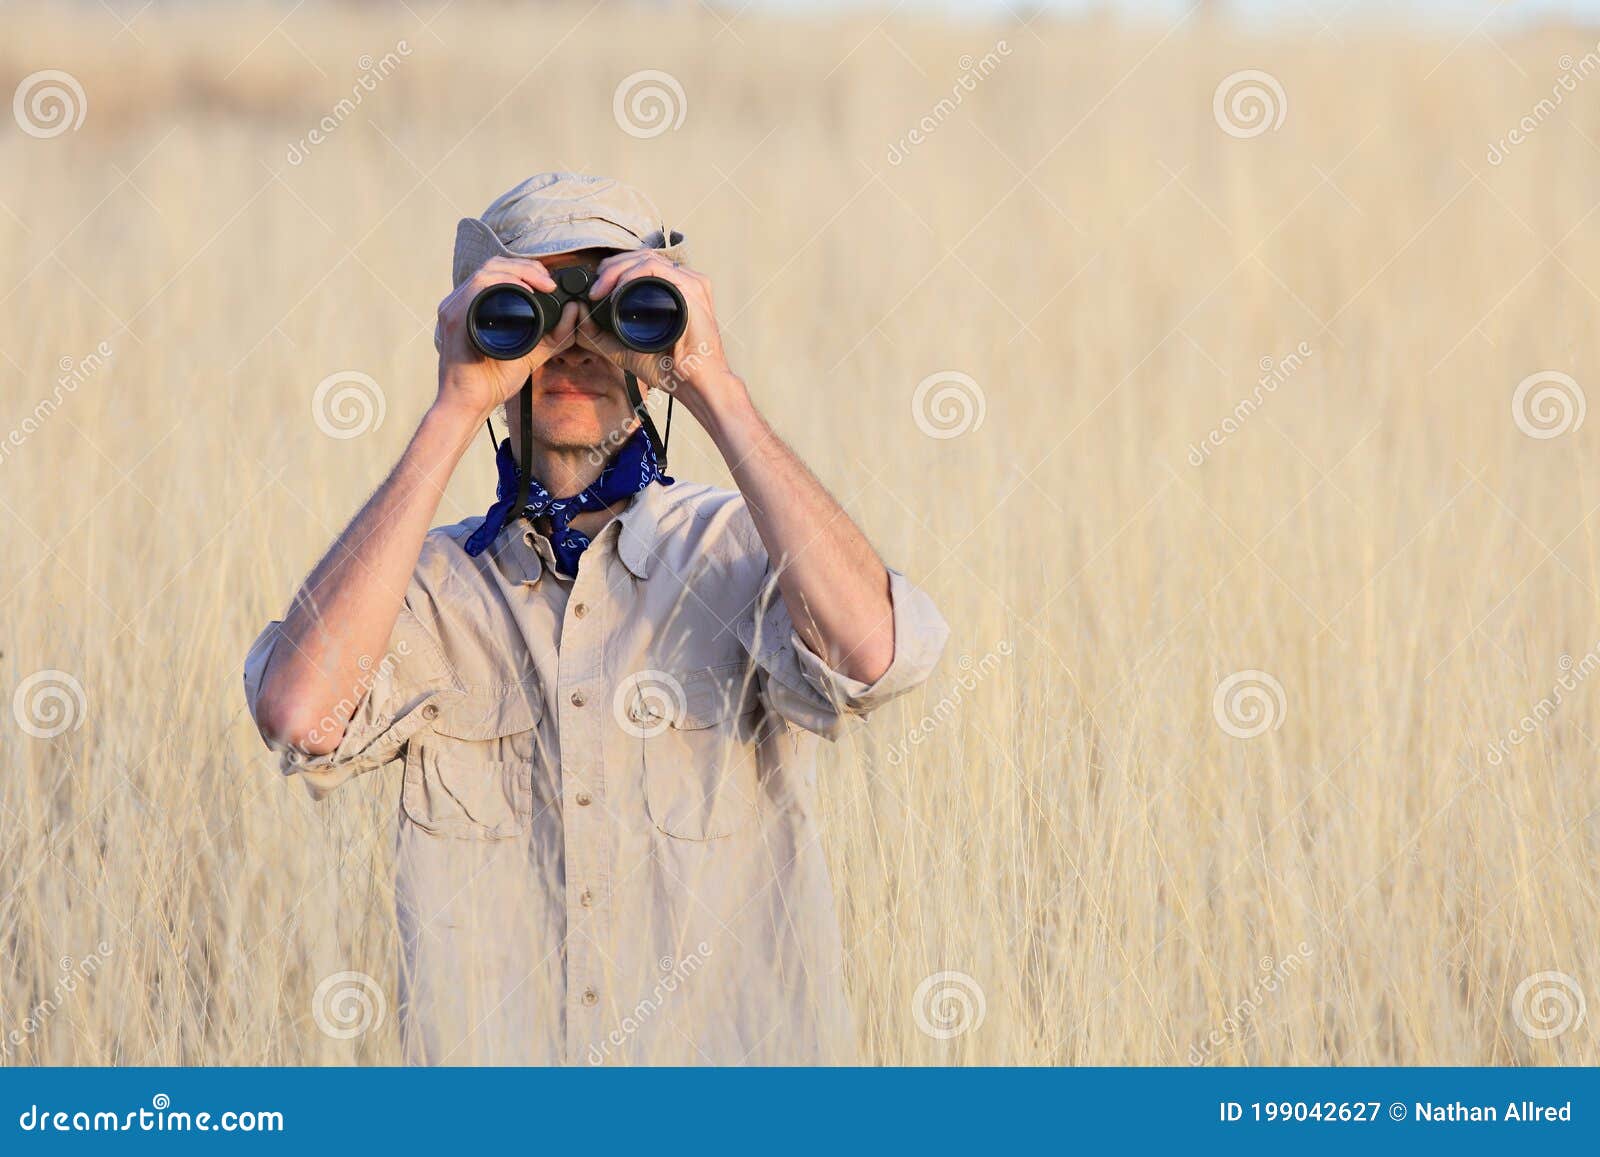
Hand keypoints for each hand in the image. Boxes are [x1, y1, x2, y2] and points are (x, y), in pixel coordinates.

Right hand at [433, 257, 581, 419]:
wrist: (470, 402)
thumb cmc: (493, 380)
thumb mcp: (533, 351)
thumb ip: (555, 334)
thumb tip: (575, 311)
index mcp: (477, 305)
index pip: (500, 271)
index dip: (527, 269)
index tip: (550, 282)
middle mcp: (462, 301)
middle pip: (494, 265)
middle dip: (526, 267)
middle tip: (549, 282)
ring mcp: (455, 307)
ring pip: (487, 270)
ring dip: (518, 272)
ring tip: (542, 285)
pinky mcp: (455, 317)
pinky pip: (477, 287)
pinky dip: (502, 283)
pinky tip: (523, 292)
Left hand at [577, 251, 741, 418]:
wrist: (694, 383)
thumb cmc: (669, 368)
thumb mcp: (624, 349)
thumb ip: (600, 334)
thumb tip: (577, 317)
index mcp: (673, 290)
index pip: (640, 264)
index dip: (613, 269)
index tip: (594, 290)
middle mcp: (683, 282)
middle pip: (640, 256)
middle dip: (610, 268)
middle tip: (593, 289)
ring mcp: (690, 283)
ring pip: (645, 258)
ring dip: (616, 270)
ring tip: (600, 290)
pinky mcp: (691, 289)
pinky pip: (655, 269)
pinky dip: (631, 276)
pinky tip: (617, 293)